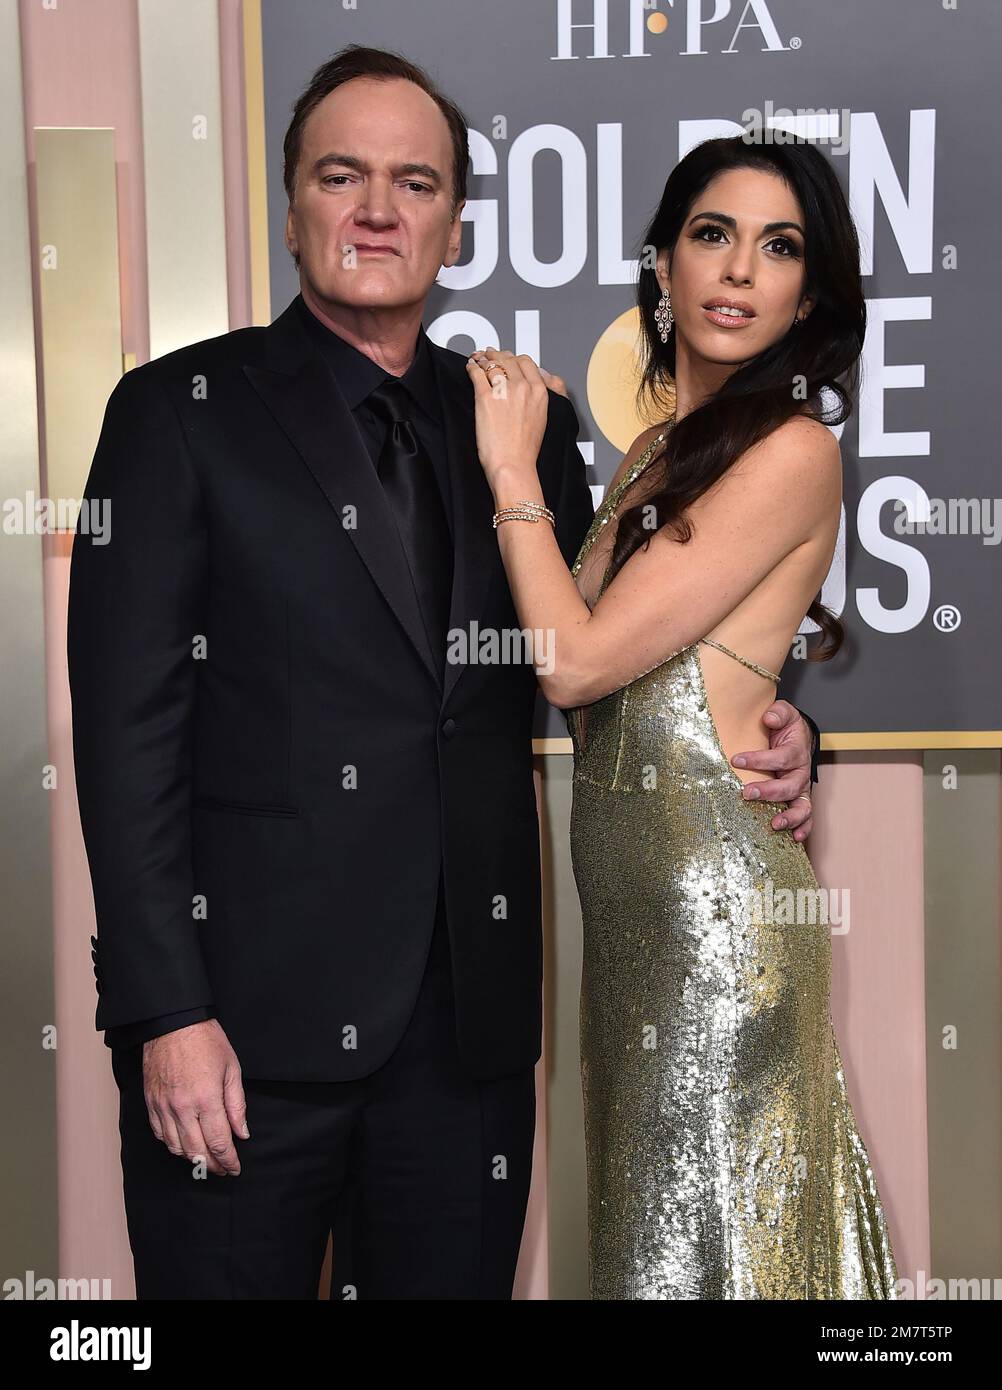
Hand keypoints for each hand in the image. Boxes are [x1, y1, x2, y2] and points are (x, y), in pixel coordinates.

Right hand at [142, 1019, 247, 1175]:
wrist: (172, 1023)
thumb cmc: (205, 1041)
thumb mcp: (232, 1068)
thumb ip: (237, 1105)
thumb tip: (241, 1132)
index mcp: (206, 1099)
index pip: (219, 1142)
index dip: (229, 1161)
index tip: (235, 1168)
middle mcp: (182, 1108)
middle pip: (197, 1152)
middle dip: (212, 1165)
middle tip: (222, 1169)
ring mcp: (163, 1107)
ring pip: (176, 1147)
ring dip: (192, 1159)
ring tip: (205, 1159)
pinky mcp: (150, 1103)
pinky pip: (159, 1134)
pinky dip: (172, 1144)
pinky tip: (183, 1144)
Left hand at [465, 347, 564, 485]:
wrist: (513, 464)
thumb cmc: (526, 449)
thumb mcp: (548, 416)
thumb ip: (552, 393)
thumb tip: (550, 377)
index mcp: (540, 391)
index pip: (526, 362)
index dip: (514, 358)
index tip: (507, 359)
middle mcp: (523, 387)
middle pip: (508, 359)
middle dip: (497, 355)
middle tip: (488, 355)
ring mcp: (504, 390)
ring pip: (492, 363)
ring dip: (483, 359)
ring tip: (477, 359)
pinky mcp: (485, 397)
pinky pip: (476, 373)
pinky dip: (471, 367)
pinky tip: (470, 367)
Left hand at [730, 699, 813, 840]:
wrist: (798, 738)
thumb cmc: (787, 728)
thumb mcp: (784, 714)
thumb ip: (778, 713)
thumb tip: (769, 718)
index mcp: (796, 752)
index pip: (780, 757)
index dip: (759, 759)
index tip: (736, 759)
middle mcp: (801, 773)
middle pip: (789, 786)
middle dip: (769, 791)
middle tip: (747, 793)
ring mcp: (801, 789)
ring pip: (802, 807)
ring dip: (790, 817)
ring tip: (774, 824)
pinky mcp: (799, 800)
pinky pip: (806, 818)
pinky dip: (803, 829)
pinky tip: (795, 838)